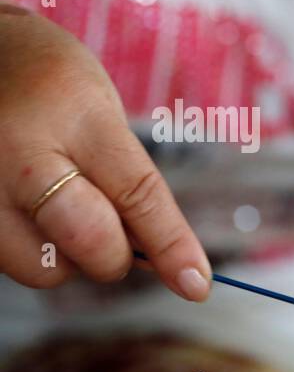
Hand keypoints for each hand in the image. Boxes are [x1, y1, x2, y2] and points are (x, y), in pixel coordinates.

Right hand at [0, 4, 209, 299]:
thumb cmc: (51, 87)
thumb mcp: (100, 113)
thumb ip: (127, 182)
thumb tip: (159, 261)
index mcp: (75, 115)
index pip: (137, 194)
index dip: (171, 246)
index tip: (197, 284)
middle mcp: (20, 151)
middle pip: (87, 241)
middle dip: (112, 255)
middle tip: (109, 231)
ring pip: (41, 268)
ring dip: (65, 257)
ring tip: (55, 208)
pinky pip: (7, 261)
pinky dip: (31, 251)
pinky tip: (26, 210)